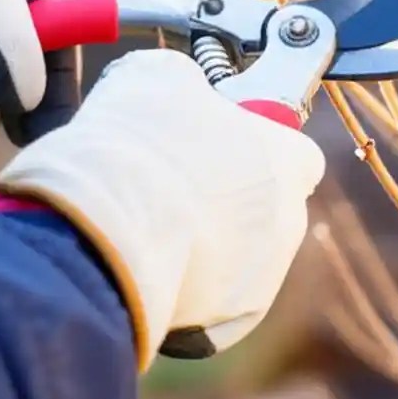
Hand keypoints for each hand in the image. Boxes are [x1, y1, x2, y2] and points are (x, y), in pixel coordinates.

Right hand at [0, 49, 325, 370]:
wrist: (101, 230)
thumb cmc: (136, 146)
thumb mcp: (156, 78)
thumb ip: (184, 79)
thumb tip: (179, 84)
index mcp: (287, 158)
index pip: (296, 150)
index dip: (257, 141)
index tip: (218, 138)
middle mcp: (289, 219)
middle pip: (269, 203)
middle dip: (230, 195)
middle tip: (175, 181)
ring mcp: (265, 275)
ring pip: (243, 253)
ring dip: (209, 240)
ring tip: (152, 224)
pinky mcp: (232, 320)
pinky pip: (214, 297)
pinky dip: (189, 284)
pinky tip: (148, 262)